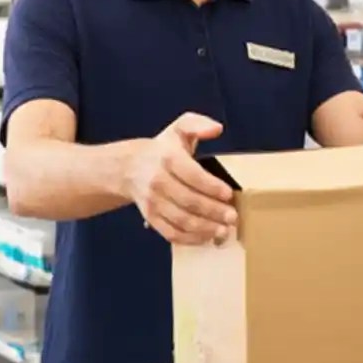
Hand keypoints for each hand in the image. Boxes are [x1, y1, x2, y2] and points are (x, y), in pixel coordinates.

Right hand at [127, 112, 237, 245]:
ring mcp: (153, 202)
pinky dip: (190, 238)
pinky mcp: (151, 218)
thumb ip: (198, 124)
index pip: (192, 175)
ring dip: (205, 228)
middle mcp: (158, 181)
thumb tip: (217, 129)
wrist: (129, 167)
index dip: (212, 187)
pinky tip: (206, 237)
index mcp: (167, 158)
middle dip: (214, 211)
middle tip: (233, 217)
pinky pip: (170, 232)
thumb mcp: (179, 128)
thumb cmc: (163, 149)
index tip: (229, 194)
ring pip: (181, 220)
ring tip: (224, 231)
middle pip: (189, 201)